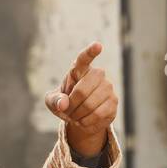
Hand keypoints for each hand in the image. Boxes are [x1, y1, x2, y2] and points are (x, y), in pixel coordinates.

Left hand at [44, 42, 117, 158]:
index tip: (98, 46)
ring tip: (75, 116)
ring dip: (78, 115)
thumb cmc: (65, 103)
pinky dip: (87, 121)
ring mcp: (107, 87)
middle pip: (81, 91)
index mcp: (79, 69)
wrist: (79, 116)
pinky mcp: (113, 101)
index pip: (84, 58)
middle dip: (71, 105)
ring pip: (89, 105)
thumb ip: (54, 100)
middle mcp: (97, 74)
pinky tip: (84, 120)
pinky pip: (98, 114)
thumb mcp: (53, 101)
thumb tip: (63, 103)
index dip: (91, 52)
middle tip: (67, 111)